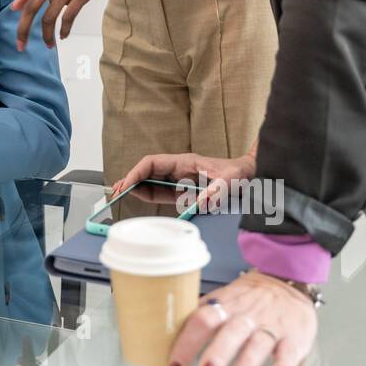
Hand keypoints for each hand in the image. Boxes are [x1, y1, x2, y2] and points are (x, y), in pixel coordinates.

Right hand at [112, 150, 255, 211]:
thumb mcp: (231, 180)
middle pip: (147, 171)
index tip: (127, 183)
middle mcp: (178, 169)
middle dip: (130, 179)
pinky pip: (160, 191)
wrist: (250, 175)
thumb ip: (216, 190)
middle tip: (116, 191)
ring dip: (135, 186)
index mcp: (184, 161)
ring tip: (119, 194)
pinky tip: (137, 196)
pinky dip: (146, 193)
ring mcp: (179, 179)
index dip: (137, 172)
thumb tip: (201, 203)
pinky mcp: (183, 190)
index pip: (152, 163)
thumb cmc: (240, 173)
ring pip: (150, 180)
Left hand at [169, 270, 317, 365]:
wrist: (289, 281)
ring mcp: (271, 326)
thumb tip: (170, 327)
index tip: (175, 363)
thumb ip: (204, 311)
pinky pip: (288, 353)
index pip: (202, 319)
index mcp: (226, 304)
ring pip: (256, 346)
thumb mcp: (226, 296)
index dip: (186, 341)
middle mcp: (247, 315)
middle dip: (215, 355)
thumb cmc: (251, 295)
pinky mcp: (293, 338)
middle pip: (228, 333)